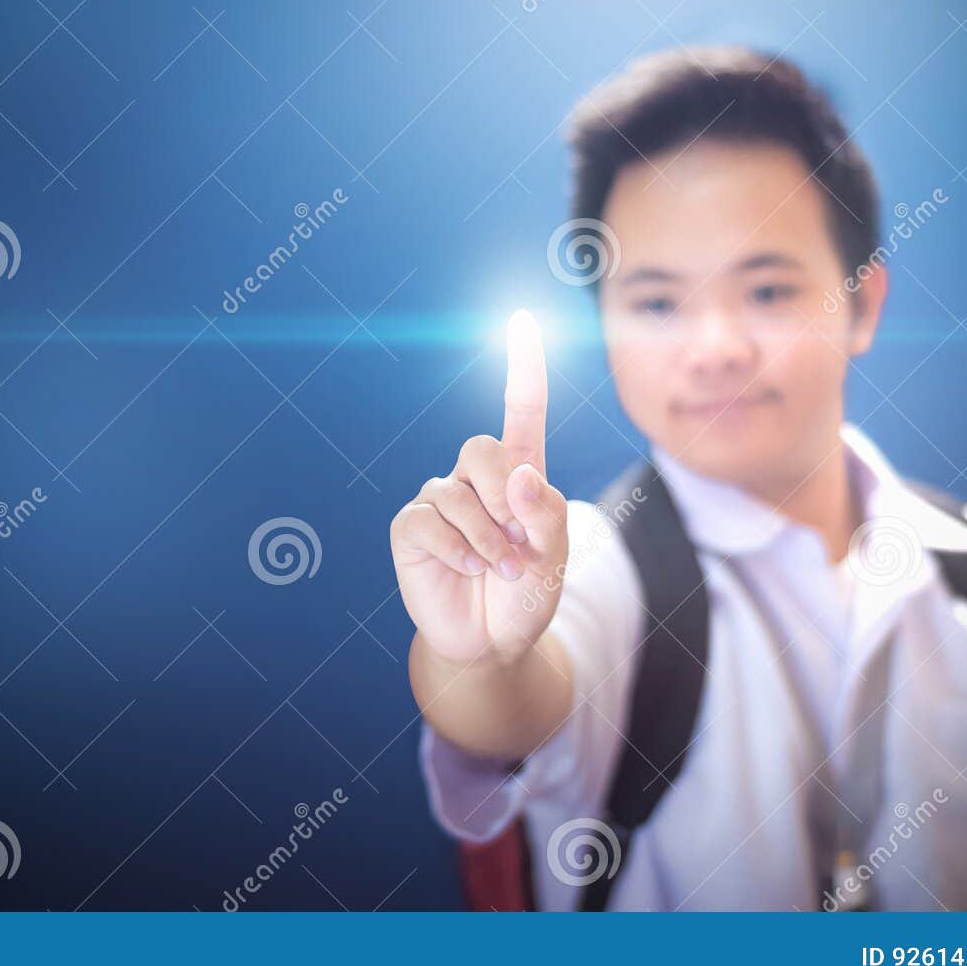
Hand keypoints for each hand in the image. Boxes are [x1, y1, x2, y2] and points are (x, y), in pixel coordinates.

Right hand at [390, 311, 570, 665]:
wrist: (492, 645)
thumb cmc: (527, 595)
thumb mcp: (555, 557)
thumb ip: (546, 513)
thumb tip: (519, 472)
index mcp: (518, 473)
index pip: (520, 408)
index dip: (522, 366)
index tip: (521, 320)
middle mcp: (474, 479)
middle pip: (481, 449)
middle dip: (503, 497)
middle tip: (518, 546)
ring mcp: (439, 501)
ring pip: (457, 495)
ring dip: (488, 540)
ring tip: (501, 572)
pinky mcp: (412, 529)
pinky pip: (429, 522)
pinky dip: (457, 551)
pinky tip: (469, 572)